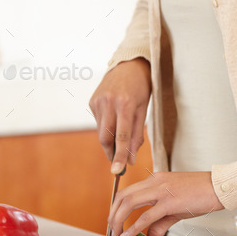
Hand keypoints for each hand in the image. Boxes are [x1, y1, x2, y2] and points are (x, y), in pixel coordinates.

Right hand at [89, 58, 151, 172]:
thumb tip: (131, 160)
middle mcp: (108, 102)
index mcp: (125, 104)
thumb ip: (137, 135)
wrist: (129, 64)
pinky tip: (114, 117)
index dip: (120, 156)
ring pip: (101, 131)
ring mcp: (98, 101)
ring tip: (121, 130)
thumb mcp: (144, 110)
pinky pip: (98, 122)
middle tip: (119, 162)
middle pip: (105, 138)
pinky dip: (107, 126)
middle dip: (112, 153)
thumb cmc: (141, 87)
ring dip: (111, 139)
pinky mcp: (92, 101)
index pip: (122, 137)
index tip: (117, 172)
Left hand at [108, 171, 223, 235]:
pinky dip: (134, 227)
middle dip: (113, 215)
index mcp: (155, 180)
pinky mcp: (170, 202)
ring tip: (116, 235)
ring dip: (119, 221)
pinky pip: (146, 215)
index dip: (116, 208)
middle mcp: (155, 182)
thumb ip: (159, 225)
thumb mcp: (175, 209)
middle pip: (123, 196)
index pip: (127, 191)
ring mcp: (162, 190)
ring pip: (129, 203)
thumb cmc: (200, 194)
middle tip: (111, 231)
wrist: (219, 188)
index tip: (113, 222)